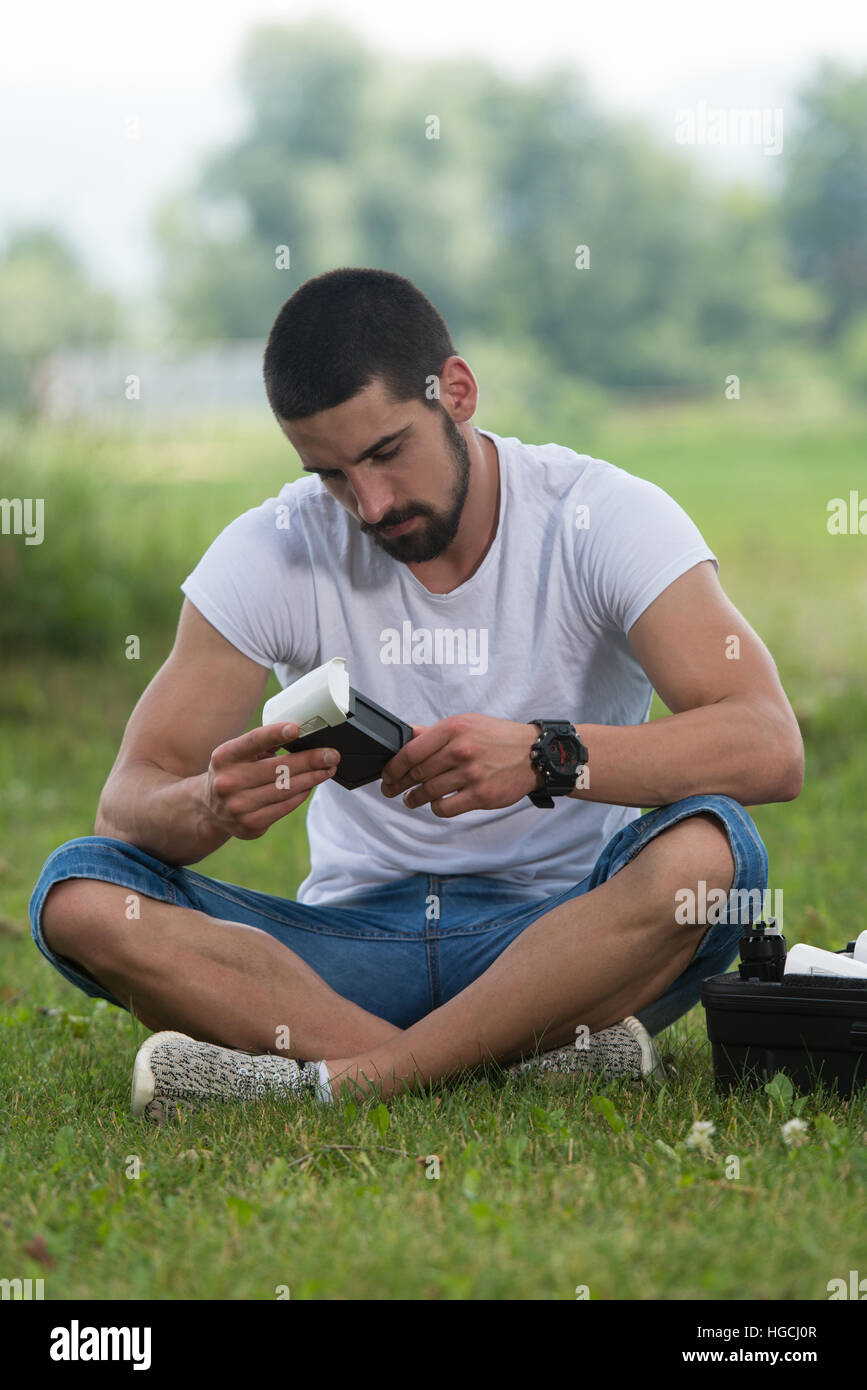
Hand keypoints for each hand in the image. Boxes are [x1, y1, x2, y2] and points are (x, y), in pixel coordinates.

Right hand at [201, 722, 339, 839]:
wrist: (209, 808)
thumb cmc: (233, 772)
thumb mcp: (237, 754)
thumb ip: (262, 744)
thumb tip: (302, 736)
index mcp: (225, 757)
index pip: (253, 741)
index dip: (275, 734)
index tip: (296, 728)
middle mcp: (228, 782)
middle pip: (279, 769)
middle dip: (311, 760)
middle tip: (332, 755)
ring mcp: (238, 806)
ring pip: (286, 789)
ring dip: (313, 778)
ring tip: (328, 769)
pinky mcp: (249, 825)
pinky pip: (285, 807)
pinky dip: (302, 794)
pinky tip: (312, 785)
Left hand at [380, 715, 540, 817]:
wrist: (535, 755)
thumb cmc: (499, 738)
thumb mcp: (466, 724)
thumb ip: (434, 732)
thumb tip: (405, 734)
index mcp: (454, 728)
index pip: (411, 751)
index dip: (393, 767)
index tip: (387, 774)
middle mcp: (461, 749)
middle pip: (416, 773)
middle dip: (398, 784)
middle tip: (391, 790)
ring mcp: (471, 773)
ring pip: (428, 792)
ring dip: (414, 798)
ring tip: (411, 799)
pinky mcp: (481, 795)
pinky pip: (445, 808)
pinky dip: (436, 808)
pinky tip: (436, 804)